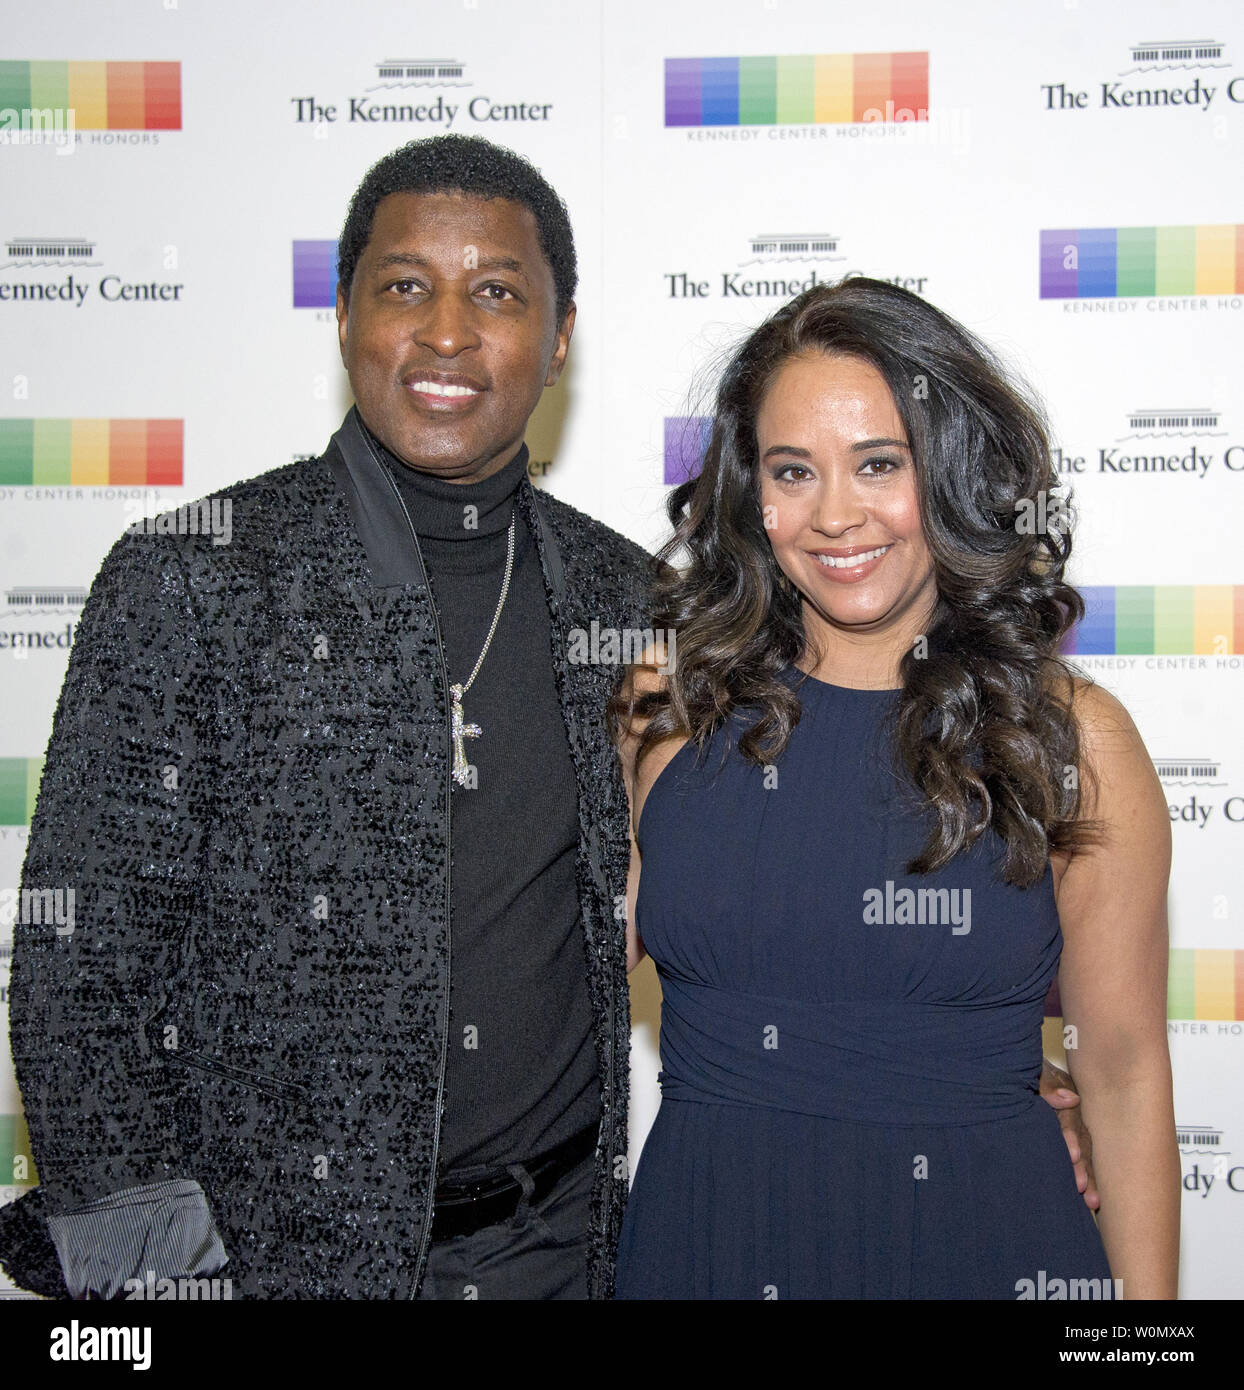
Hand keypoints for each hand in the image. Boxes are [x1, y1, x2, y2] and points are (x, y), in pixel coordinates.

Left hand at [1038, 1058, 1098, 1210]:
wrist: (1017, 1065)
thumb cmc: (1023, 1071)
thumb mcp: (1033, 1075)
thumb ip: (1048, 1087)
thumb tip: (1072, 1099)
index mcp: (1065, 1095)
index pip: (1069, 1119)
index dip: (1071, 1137)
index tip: (1073, 1157)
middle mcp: (1073, 1111)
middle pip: (1081, 1141)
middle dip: (1084, 1167)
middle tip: (1084, 1190)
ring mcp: (1072, 1124)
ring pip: (1084, 1153)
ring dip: (1089, 1177)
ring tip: (1093, 1202)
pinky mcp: (1068, 1136)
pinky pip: (1079, 1158)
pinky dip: (1084, 1176)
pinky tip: (1089, 1200)